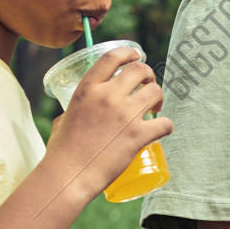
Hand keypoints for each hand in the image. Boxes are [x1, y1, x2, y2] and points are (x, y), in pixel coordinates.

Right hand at [44, 47, 172, 198]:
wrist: (69, 175)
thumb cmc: (62, 151)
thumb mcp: (64, 118)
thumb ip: (76, 108)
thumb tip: (84, 108)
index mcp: (87, 89)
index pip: (112, 57)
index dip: (129, 53)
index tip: (137, 55)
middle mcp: (107, 96)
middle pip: (139, 70)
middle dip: (149, 76)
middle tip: (148, 87)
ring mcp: (124, 115)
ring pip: (155, 92)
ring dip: (159, 98)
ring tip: (155, 108)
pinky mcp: (138, 135)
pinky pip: (165, 122)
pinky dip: (166, 125)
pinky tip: (162, 129)